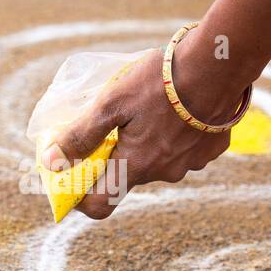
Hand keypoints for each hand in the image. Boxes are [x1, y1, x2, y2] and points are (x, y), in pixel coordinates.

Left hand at [40, 46, 243, 218]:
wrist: (219, 65)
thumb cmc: (162, 81)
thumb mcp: (112, 101)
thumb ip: (81, 134)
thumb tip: (50, 162)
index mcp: (137, 165)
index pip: (101, 205)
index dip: (81, 198)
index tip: (71, 178)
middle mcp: (165, 172)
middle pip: (128, 176)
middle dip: (115, 156)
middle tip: (112, 123)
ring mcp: (192, 163)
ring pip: (158, 161)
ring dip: (147, 143)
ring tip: (148, 108)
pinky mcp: (212, 148)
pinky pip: (185, 149)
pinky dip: (175, 135)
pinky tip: (177, 108)